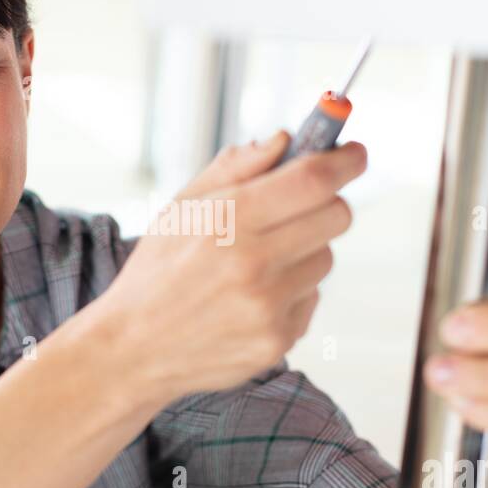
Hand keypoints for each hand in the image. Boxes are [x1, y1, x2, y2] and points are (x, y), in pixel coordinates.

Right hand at [101, 130, 366, 402]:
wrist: (132, 348)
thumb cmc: (158, 270)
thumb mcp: (181, 207)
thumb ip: (235, 166)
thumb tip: (285, 139)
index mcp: (229, 218)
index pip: (314, 180)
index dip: (345, 160)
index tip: (354, 153)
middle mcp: (253, 262)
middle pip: (336, 216)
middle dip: (328, 202)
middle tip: (304, 204)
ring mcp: (268, 306)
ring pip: (325, 258)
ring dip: (305, 251)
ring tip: (259, 262)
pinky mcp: (277, 340)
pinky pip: (310, 298)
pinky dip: (292, 291)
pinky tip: (252, 298)